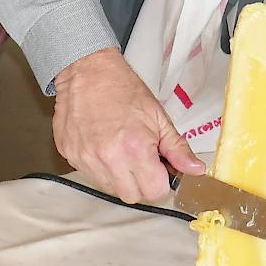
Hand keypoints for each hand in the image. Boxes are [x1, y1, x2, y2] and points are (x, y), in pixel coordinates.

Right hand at [52, 47, 204, 202]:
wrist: (88, 69)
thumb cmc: (123, 89)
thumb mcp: (158, 116)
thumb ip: (178, 148)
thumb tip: (196, 169)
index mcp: (134, 148)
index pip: (155, 191)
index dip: (160, 180)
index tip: (158, 167)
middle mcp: (108, 158)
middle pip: (132, 195)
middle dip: (141, 182)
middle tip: (140, 159)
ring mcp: (85, 158)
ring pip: (109, 188)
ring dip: (119, 177)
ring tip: (120, 150)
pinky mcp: (69, 155)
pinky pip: (89, 175)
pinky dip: (99, 167)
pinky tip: (102, 145)